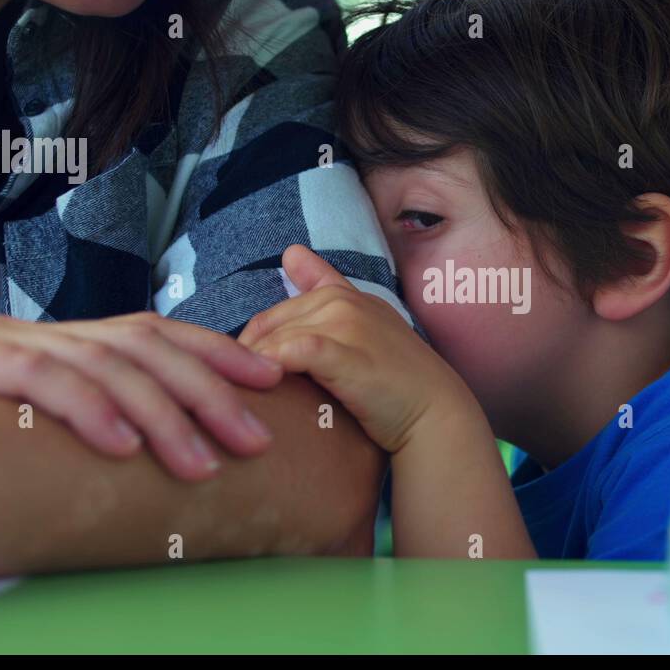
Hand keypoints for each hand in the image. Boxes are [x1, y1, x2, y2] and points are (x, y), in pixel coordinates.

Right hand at [0, 312, 282, 480]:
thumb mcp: (40, 430)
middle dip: (207, 390)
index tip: (271, 380)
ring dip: (158, 413)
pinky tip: (119, 444)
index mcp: (64, 343)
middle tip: (253, 439)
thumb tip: (184, 453)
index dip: (217, 351)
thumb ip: (97, 424)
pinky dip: (83, 408)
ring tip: (201, 462)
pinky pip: (30, 377)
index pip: (155, 333)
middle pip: (139, 345)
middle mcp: (37, 332)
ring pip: (96, 361)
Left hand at [239, 245, 475, 452]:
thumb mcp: (363, 327)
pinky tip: (264, 388)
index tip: (252, 366)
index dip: (260, 336)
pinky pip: (292, 352)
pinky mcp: (345, 354)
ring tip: (240, 394)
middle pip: (271, 322)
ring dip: (252, 364)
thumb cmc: (397, 382)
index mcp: (346, 296)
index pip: (283, 308)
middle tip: (234, 387)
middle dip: (248, 353)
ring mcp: (347, 325)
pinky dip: (271, 366)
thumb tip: (290, 253)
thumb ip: (326, 289)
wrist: (435, 416)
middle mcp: (345, 302)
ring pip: (277, 337)